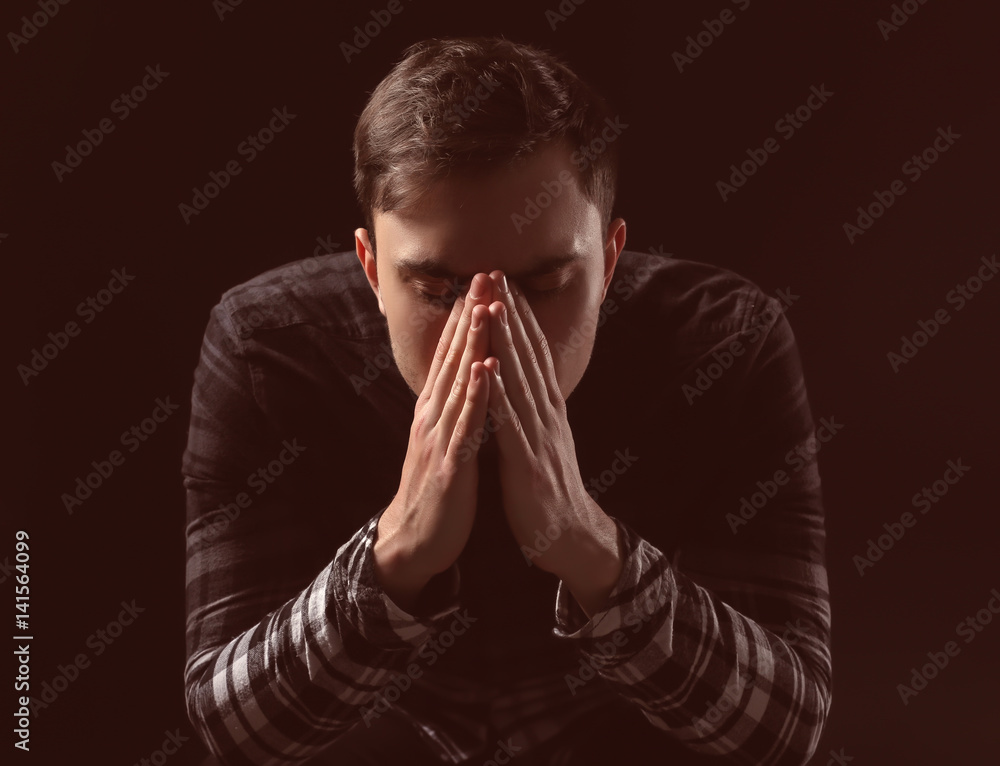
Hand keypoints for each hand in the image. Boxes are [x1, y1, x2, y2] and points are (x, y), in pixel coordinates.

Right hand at [373, 274, 496, 611]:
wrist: (414, 541)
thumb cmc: (436, 487)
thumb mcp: (442, 438)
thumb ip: (452, 406)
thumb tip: (465, 374)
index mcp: (436, 409)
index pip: (452, 353)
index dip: (467, 315)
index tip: (483, 279)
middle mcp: (434, 415)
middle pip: (454, 356)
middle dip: (471, 313)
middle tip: (485, 272)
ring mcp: (440, 437)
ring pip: (460, 382)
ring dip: (473, 342)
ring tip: (487, 305)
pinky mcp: (449, 464)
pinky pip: (467, 425)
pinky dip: (478, 395)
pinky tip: (488, 368)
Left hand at [484, 272, 622, 617]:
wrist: (569, 537)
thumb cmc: (548, 488)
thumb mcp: (542, 440)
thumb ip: (530, 409)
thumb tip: (516, 380)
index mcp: (546, 409)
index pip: (532, 354)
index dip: (518, 318)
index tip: (502, 283)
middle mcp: (546, 414)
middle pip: (527, 356)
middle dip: (510, 314)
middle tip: (496, 274)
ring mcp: (539, 436)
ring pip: (520, 382)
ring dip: (505, 343)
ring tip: (491, 307)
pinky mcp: (527, 463)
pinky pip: (510, 425)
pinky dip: (500, 396)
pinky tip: (488, 371)